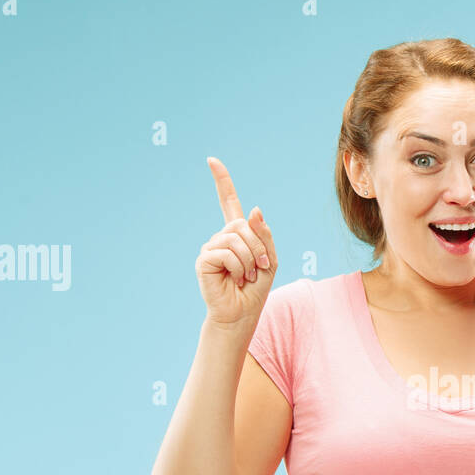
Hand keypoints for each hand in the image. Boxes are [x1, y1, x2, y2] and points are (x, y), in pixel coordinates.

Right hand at [195, 157, 278, 326]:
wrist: (241, 314)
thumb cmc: (255, 289)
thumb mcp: (270, 260)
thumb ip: (264, 235)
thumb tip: (254, 209)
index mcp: (236, 234)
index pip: (228, 202)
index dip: (222, 181)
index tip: (212, 160)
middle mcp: (221, 237)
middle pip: (243, 225)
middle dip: (258, 247)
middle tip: (260, 269)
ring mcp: (210, 247)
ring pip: (236, 239)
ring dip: (250, 261)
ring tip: (246, 277)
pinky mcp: (204, 260)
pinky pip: (226, 253)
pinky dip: (238, 267)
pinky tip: (234, 278)